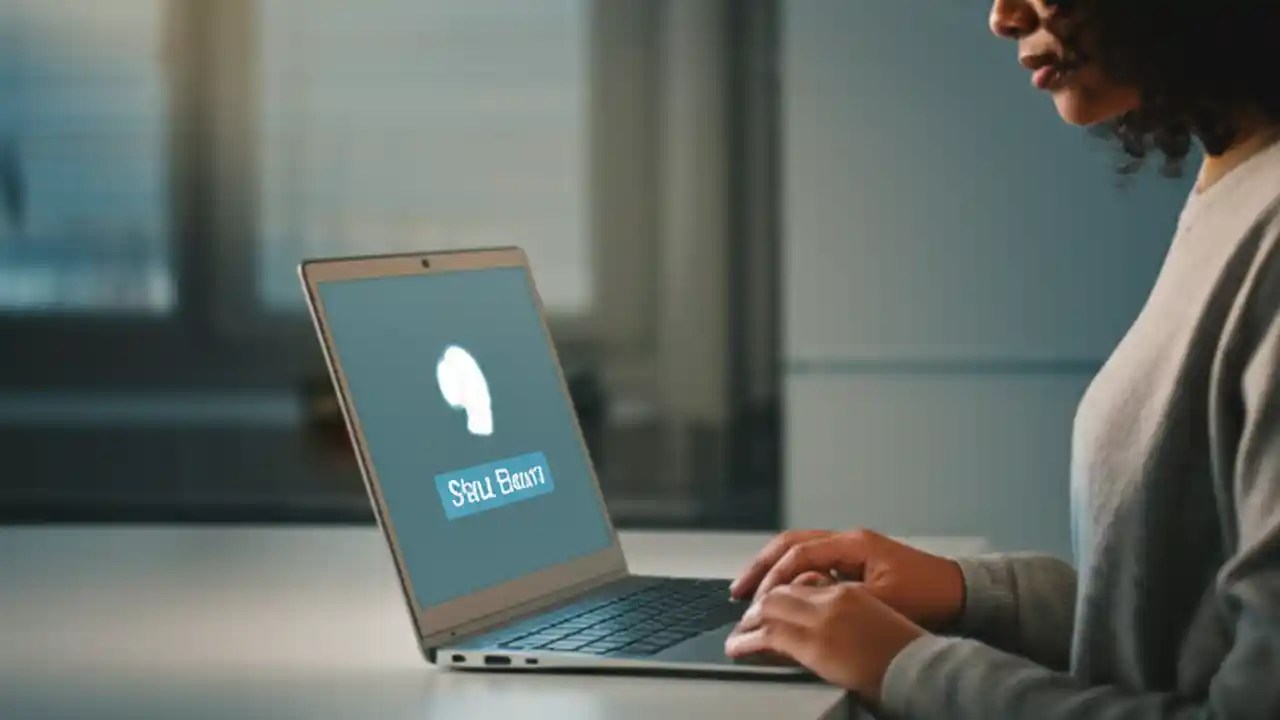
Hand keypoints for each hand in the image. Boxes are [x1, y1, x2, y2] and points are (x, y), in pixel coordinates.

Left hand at [725, 582, 925, 701]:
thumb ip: (845, 608)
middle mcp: (832, 597)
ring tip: (737, 636)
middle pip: (780, 591)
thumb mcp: (876, 614)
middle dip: (757, 604)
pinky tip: (739, 647)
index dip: (776, 589)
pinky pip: (771, 634)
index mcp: (848, 590)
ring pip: (770, 608)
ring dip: (750, 621)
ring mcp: (822, 618)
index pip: (799, 579)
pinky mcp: (815, 642)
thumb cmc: (909, 641)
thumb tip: (820, 618)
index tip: (764, 602)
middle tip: (744, 619)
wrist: (925, 661)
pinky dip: (750, 639)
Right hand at [730, 528, 964, 629]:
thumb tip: (803, 600)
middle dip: (761, 566)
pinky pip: (814, 562)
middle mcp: (849, 540)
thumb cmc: (929, 595)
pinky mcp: (857, 561)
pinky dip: (792, 574)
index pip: (799, 553)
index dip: (774, 577)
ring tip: (751, 590)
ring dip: (773, 568)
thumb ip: (840, 597)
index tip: (758, 600)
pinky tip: (783, 592)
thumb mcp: (883, 600)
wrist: (961, 592)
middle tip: (738, 590)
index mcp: (854, 543)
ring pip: (800, 550)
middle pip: (791, 544)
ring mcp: (852, 548)